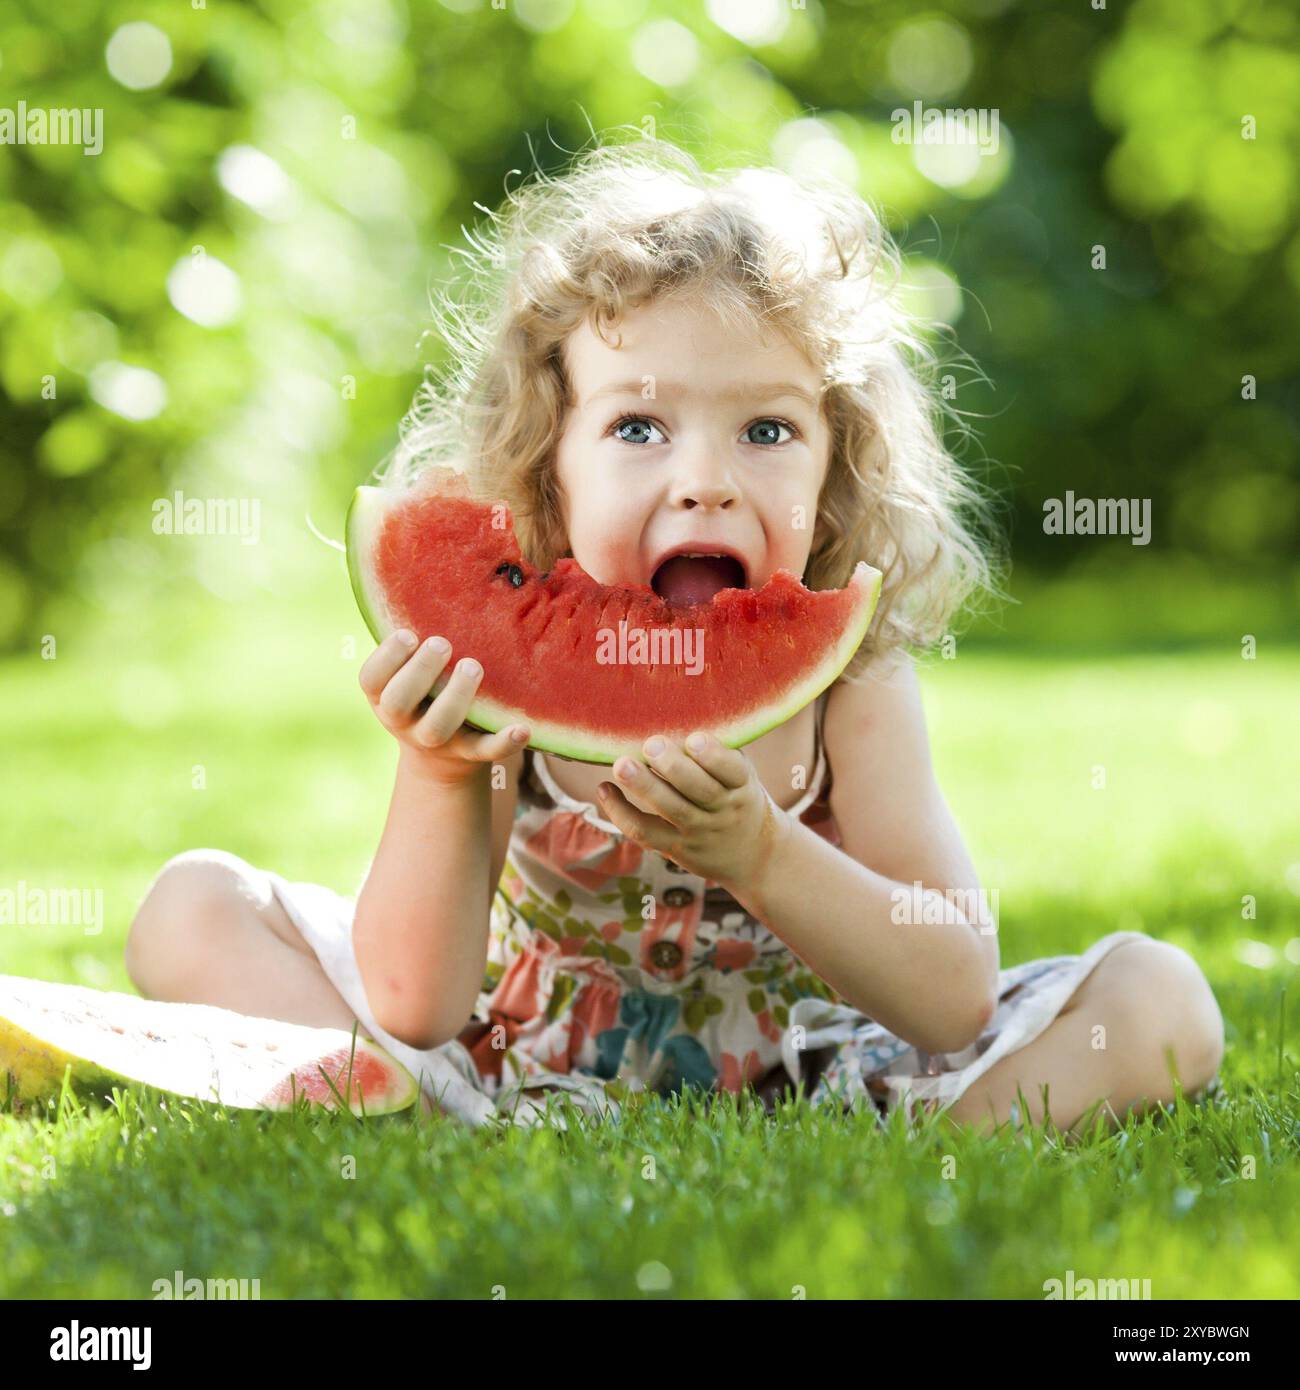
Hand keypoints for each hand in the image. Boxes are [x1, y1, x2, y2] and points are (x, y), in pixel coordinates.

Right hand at [358, 629, 528, 786]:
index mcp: (384, 695)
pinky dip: (504, 742)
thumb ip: (412, 642)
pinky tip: (523, 728)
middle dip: (419, 672)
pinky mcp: (469, 754)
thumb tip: (429, 572)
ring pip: (438, 726)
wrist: (439, 754)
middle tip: (442, 643)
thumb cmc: (424, 689)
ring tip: (474, 666)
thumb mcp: (408, 670)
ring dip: (455, 697)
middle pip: (399, 702)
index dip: (386, 657)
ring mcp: (436, 740)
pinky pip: (486, 752)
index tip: (408, 634)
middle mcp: (404, 721)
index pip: (371, 679)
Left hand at [594, 733, 791, 890]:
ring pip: (671, 810)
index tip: (694, 738)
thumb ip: (716, 752)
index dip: (714, 756)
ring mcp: (699, 832)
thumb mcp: (740, 775)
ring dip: (644, 786)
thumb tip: (675, 711)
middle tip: (651, 744)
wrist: (753, 855)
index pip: (733, 771)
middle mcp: (723, 810)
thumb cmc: (737, 797)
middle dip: (673, 767)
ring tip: (621, 764)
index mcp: (742, 785)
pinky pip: (645, 833)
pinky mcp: (676, 849)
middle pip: (699, 790)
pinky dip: (621, 812)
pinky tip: (604, 789)